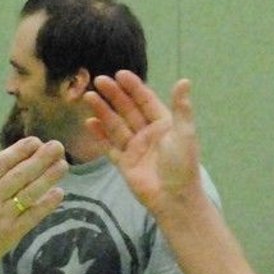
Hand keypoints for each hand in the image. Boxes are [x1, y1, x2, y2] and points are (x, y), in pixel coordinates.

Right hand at [0, 135, 66, 271]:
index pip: (0, 163)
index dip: (20, 151)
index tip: (35, 141)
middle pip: (19, 175)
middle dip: (41, 159)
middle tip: (57, 146)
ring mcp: (0, 218)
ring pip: (29, 194)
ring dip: (48, 178)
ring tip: (63, 165)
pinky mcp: (9, 235)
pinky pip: (32, 217)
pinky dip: (46, 205)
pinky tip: (58, 193)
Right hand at [83, 73, 202, 217]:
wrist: (174, 198)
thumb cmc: (182, 166)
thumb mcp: (184, 134)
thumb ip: (181, 108)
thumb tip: (184, 80)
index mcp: (163, 124)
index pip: (145, 100)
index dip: (133, 87)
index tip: (120, 74)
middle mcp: (147, 133)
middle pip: (127, 109)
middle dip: (114, 95)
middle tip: (99, 80)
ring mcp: (134, 148)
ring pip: (115, 125)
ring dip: (103, 111)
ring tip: (89, 97)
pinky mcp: (124, 163)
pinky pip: (109, 146)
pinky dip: (99, 135)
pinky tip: (89, 122)